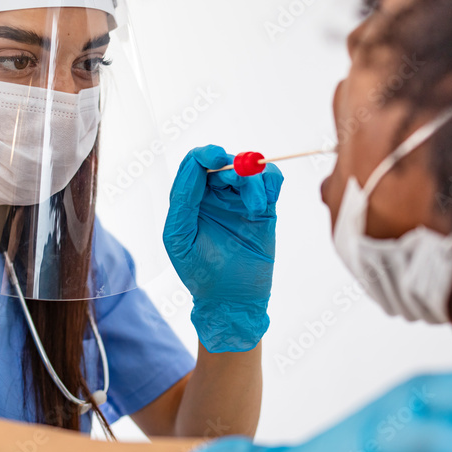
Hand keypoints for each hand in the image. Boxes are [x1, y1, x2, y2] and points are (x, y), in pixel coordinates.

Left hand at [163, 145, 282, 352]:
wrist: (233, 299)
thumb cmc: (201, 272)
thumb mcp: (180, 237)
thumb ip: (183, 200)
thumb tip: (196, 167)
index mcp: (192, 200)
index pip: (195, 163)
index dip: (205, 153)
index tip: (215, 157)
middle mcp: (215, 196)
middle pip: (225, 162)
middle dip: (232, 166)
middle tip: (237, 182)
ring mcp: (241, 201)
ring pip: (250, 168)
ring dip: (253, 180)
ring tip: (255, 207)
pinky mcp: (265, 209)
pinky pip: (271, 180)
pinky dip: (270, 181)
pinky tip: (264, 202)